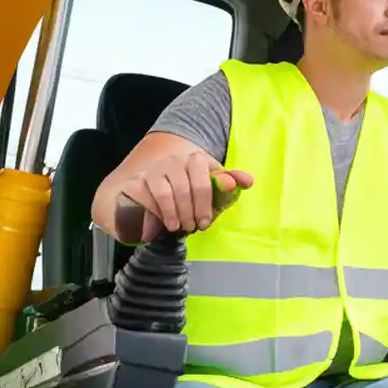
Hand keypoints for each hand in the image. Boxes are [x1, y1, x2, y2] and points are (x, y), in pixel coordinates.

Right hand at [118, 150, 252, 238]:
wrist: (158, 176)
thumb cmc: (193, 184)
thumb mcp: (212, 183)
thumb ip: (230, 181)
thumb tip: (248, 181)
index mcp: (197, 159)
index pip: (204, 182)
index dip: (205, 205)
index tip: (205, 222)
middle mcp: (175, 161)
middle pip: (185, 190)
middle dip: (190, 212)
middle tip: (193, 228)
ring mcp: (156, 169)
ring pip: (165, 193)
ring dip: (173, 214)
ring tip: (179, 227)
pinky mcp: (138, 180)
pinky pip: (147, 197)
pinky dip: (156, 213)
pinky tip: (164, 223)